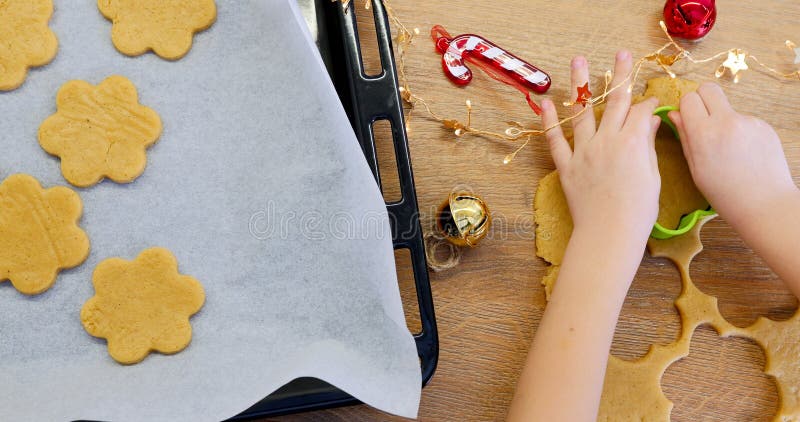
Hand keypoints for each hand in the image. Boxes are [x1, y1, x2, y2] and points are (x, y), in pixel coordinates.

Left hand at [542, 51, 661, 243]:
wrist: (609, 233)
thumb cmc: (637, 211)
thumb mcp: (651, 175)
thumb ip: (646, 147)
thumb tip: (648, 124)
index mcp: (632, 142)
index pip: (641, 112)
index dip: (649, 103)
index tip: (654, 101)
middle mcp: (606, 141)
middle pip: (615, 102)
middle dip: (619, 75)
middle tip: (621, 54)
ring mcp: (584, 152)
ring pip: (583, 112)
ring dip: (581, 85)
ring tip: (578, 61)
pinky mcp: (567, 167)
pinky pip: (556, 140)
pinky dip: (550, 122)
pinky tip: (546, 103)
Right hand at [669, 83, 798, 226]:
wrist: (764, 204)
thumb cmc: (725, 193)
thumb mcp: (695, 168)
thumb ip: (684, 136)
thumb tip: (674, 114)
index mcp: (705, 134)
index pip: (689, 99)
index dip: (685, 107)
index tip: (686, 120)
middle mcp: (728, 122)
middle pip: (709, 89)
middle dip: (702, 100)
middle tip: (702, 120)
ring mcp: (749, 122)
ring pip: (727, 107)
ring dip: (722, 119)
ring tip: (726, 149)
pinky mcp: (764, 126)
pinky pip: (744, 120)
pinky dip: (739, 131)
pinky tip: (741, 153)